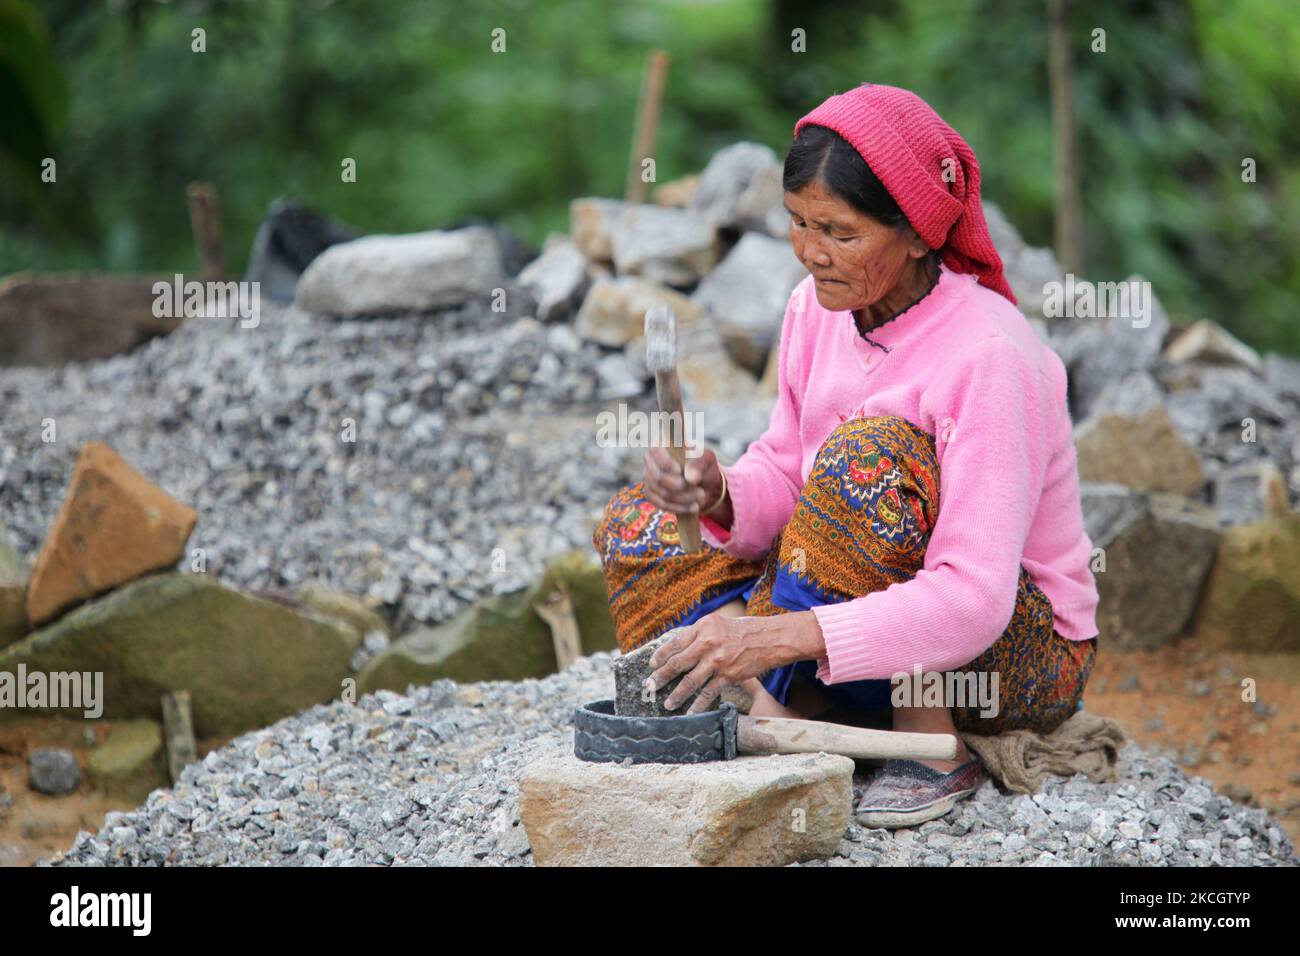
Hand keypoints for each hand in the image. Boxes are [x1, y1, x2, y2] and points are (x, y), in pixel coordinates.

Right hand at [642, 445, 722, 516]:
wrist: (703, 482)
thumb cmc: (703, 465)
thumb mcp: (707, 459)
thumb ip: (700, 464)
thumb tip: (690, 478)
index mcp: (662, 443)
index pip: (655, 451)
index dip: (666, 463)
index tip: (680, 472)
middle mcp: (650, 459)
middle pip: (658, 478)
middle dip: (681, 488)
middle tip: (700, 491)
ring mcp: (648, 477)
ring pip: (661, 493)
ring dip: (684, 499)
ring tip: (701, 497)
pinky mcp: (650, 493)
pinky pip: (660, 504)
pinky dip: (678, 507)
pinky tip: (693, 507)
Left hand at [646, 611, 825, 714]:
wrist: (769, 638)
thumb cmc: (743, 630)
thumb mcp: (717, 623)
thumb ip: (698, 634)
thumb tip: (679, 649)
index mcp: (702, 627)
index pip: (675, 643)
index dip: (661, 655)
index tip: (652, 664)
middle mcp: (707, 643)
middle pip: (678, 662)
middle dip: (661, 676)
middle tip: (650, 686)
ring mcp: (717, 660)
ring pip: (690, 681)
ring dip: (676, 694)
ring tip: (667, 703)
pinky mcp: (728, 675)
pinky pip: (708, 693)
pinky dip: (698, 705)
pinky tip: (690, 712)